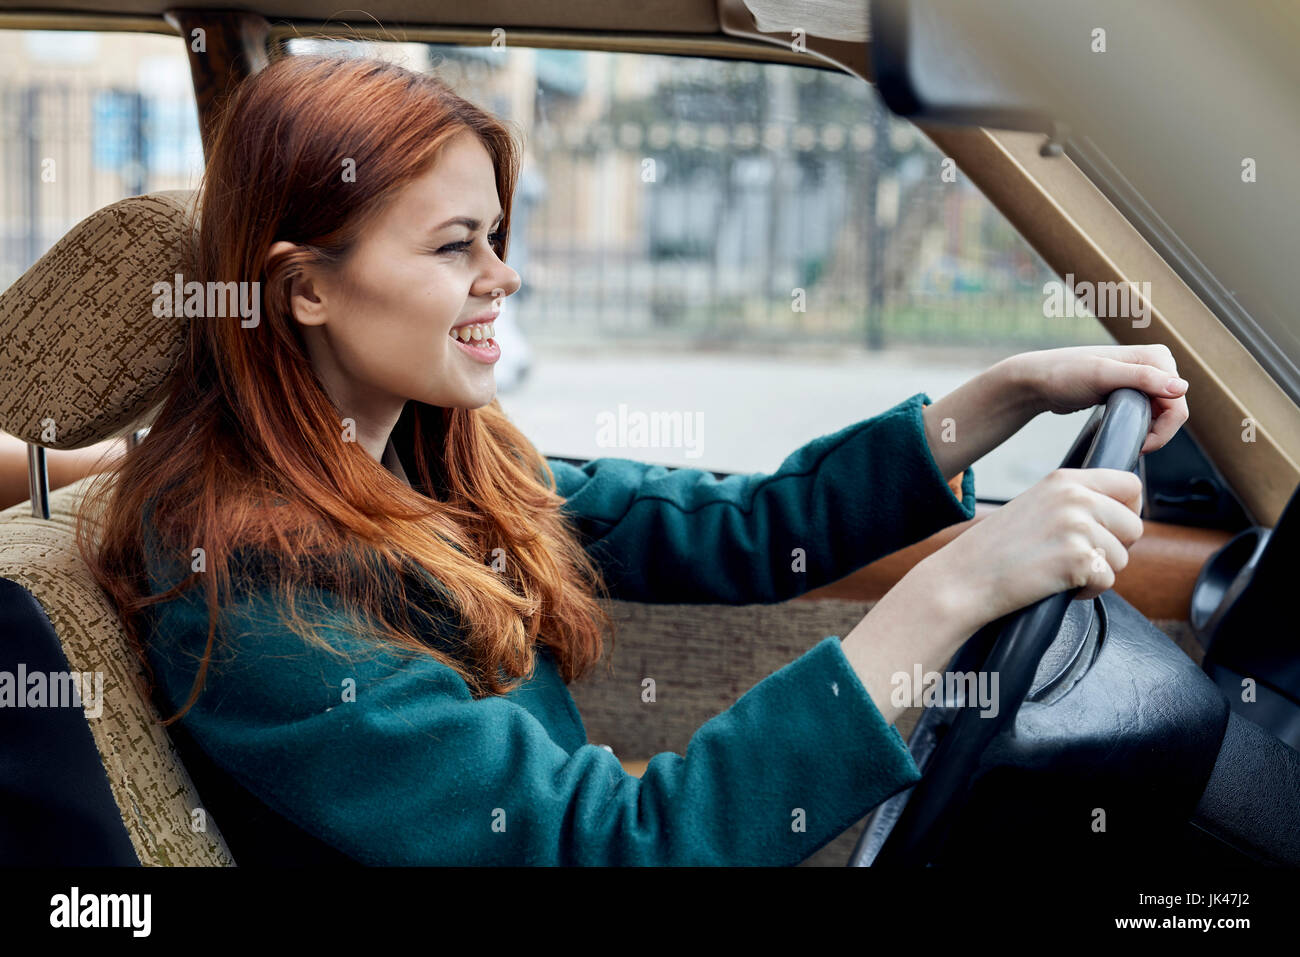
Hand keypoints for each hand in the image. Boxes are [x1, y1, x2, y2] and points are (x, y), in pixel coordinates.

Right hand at [919, 467, 1144, 625]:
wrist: (964, 578)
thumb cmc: (994, 549)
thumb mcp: (1035, 505)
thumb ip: (1073, 501)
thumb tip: (1118, 512)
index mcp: (1064, 479)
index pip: (1130, 484)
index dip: (1128, 511)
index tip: (1110, 530)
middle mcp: (1075, 497)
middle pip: (1134, 526)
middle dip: (1114, 549)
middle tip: (1077, 558)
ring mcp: (1078, 527)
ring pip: (1122, 557)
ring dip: (1097, 572)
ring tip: (1059, 570)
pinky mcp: (1079, 559)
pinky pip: (1108, 580)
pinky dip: (1087, 591)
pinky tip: (1057, 584)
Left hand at [1004, 344, 1189, 454]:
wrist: (1038, 381)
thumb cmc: (1064, 374)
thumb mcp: (1101, 375)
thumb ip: (1141, 379)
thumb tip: (1180, 388)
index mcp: (1156, 356)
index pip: (1178, 400)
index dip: (1164, 428)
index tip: (1140, 444)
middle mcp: (1156, 365)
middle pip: (1174, 409)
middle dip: (1158, 432)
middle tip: (1134, 446)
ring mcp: (1144, 379)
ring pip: (1164, 414)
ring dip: (1150, 431)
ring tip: (1127, 439)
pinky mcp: (1132, 391)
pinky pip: (1150, 414)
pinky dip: (1142, 427)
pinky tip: (1126, 433)